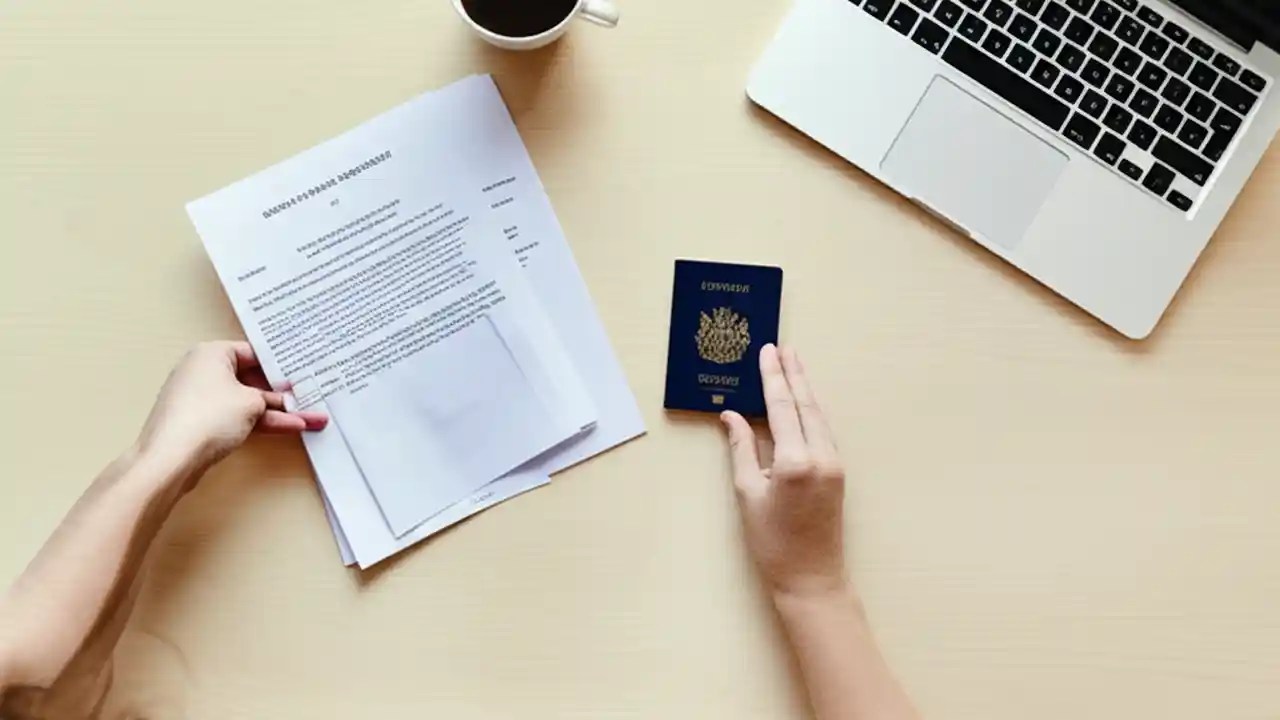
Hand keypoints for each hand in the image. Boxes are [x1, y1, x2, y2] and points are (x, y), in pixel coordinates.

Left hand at [134, 341, 327, 478]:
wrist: (171, 459)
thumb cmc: (208, 417)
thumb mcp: (252, 403)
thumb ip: (274, 400)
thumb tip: (288, 401)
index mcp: (211, 353)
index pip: (254, 353)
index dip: (281, 364)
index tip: (304, 371)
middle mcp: (204, 371)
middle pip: (252, 379)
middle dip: (283, 393)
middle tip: (311, 395)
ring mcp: (202, 399)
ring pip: (248, 402)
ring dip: (278, 411)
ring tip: (312, 418)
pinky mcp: (203, 422)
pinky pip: (238, 417)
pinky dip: (261, 422)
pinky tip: (292, 427)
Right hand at [721, 345, 846, 599]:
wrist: (812, 578)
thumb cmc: (772, 543)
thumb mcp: (747, 494)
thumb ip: (742, 449)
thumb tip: (731, 416)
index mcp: (795, 460)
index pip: (781, 407)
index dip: (772, 378)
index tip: (767, 351)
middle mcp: (821, 456)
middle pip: (805, 404)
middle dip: (793, 374)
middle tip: (783, 347)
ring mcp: (835, 463)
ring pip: (819, 416)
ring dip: (805, 389)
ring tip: (794, 364)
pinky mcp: (839, 472)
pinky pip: (824, 431)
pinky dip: (811, 411)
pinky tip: (804, 402)